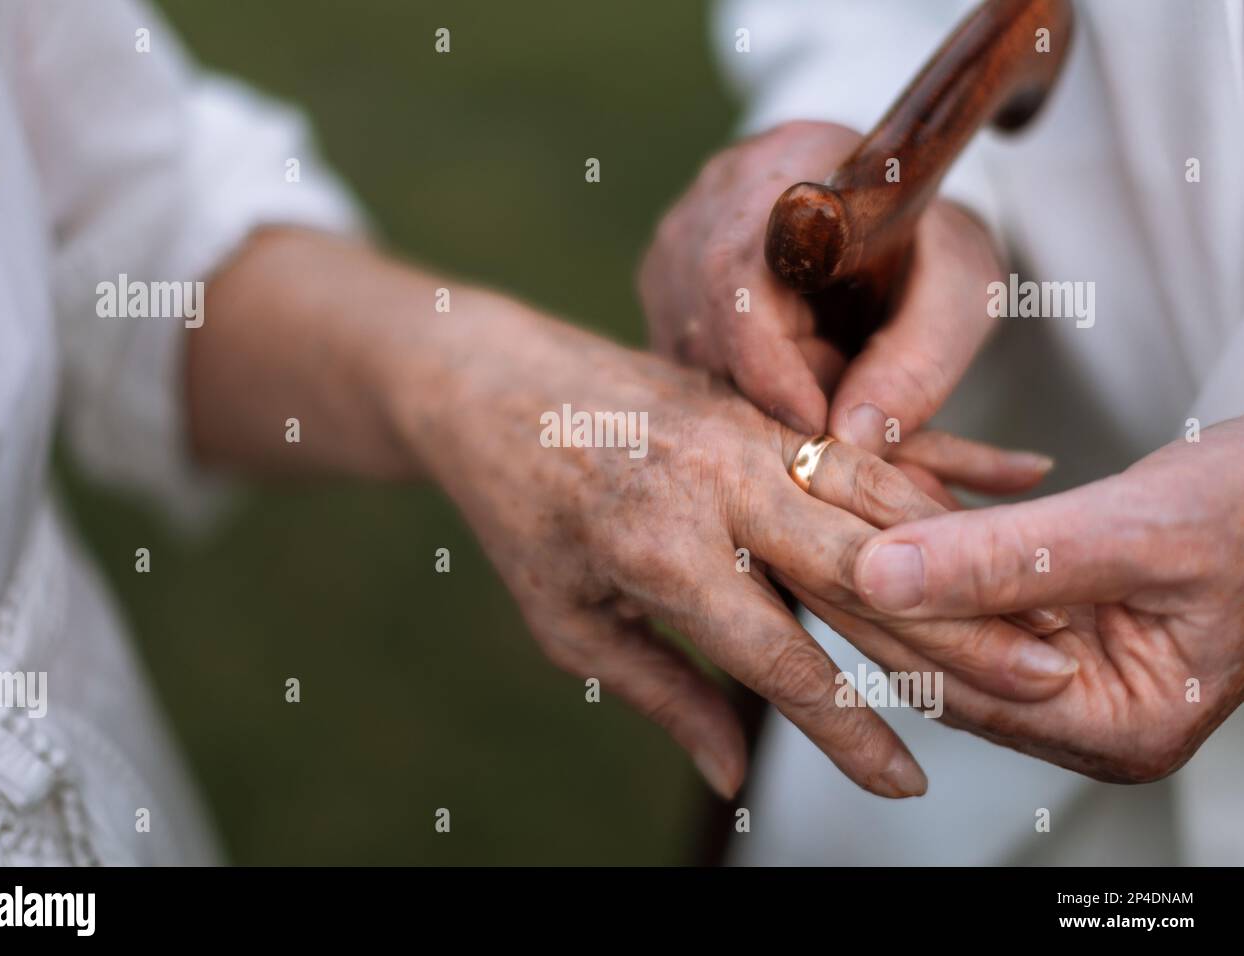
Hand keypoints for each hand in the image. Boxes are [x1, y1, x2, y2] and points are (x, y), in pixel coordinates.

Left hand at [190, 229, 1072, 798]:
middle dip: (961, 636)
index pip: (781, 658)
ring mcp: (748, 430)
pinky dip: (946, 460)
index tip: (906, 782)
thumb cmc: (520, 513)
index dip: (850, 729)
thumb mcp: (567, 622)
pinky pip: (867, 440)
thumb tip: (731, 773)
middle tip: (1046, 683)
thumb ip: (659, 693)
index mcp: (662, 552)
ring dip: (970, 556)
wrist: (490, 381)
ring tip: (1042, 606)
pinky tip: (1020, 474)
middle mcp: (720, 484)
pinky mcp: (763, 400)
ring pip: (884, 500)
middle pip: (867, 572)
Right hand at [638, 120, 1002, 454]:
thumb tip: (849, 438)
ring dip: (759, 392)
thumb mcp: (959, 294)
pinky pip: (681, 364)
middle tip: (849, 391)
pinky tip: (788, 361)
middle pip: (714, 336)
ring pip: (692, 359)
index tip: (821, 425)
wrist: (886, 206)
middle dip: (780, 392)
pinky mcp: (658, 283)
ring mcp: (672, 243)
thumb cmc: (927, 248)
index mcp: (789, 175)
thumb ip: (917, 364)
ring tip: (826, 361)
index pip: (740, 283)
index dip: (771, 368)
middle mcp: (709, 202)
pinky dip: (737, 385)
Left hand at [836, 419, 1243, 780]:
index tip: (813, 555)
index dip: (880, 616)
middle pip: (946, 653)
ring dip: (895, 552)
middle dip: (871, 583)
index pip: (959, 679)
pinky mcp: (1069, 617)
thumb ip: (1006, 559)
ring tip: (824, 500)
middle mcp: (1089, 710)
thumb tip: (882, 574)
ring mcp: (1078, 665)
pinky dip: (939, 537)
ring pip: (956, 614)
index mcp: (1116, 724)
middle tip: (796, 524)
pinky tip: (888, 493)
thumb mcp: (1132, 533)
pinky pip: (983, 583)